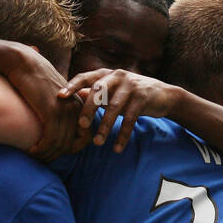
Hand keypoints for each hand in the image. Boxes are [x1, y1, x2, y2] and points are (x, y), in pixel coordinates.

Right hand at [5, 46, 80, 161]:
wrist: (24, 63)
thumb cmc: (35, 80)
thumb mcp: (53, 96)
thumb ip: (59, 110)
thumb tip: (55, 130)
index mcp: (79, 105)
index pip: (85, 138)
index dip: (72, 149)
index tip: (54, 152)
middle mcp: (76, 109)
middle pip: (71, 144)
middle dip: (56, 155)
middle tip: (41, 158)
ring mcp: (65, 110)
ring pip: (60, 145)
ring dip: (46, 155)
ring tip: (34, 156)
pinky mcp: (52, 111)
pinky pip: (50, 140)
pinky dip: (41, 150)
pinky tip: (31, 150)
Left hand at [58, 68, 180, 152]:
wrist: (163, 95)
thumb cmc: (130, 94)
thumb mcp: (111, 92)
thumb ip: (93, 94)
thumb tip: (70, 96)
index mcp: (106, 74)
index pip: (86, 77)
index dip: (72, 86)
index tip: (60, 97)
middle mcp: (117, 76)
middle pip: (99, 91)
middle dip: (88, 108)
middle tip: (82, 126)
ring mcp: (131, 86)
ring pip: (114, 107)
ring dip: (105, 127)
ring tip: (97, 143)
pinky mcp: (143, 98)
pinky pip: (130, 119)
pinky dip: (123, 135)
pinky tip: (117, 148)